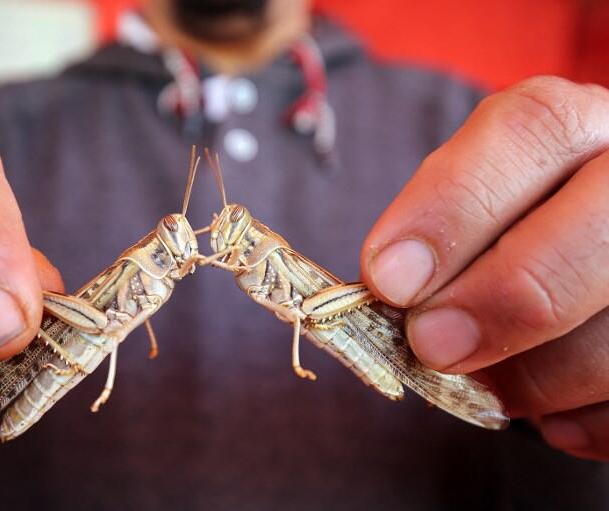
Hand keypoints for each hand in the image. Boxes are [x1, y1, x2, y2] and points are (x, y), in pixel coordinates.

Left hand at [361, 76, 608, 459]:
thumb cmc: (522, 237)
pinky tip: (553, 415)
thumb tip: (395, 284)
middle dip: (505, 296)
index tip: (390, 278)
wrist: (594, 259)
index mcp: (585, 129)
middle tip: (431, 345)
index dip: (453, 206)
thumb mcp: (482, 208)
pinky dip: (585, 421)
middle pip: (602, 222)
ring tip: (493, 385)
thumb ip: (445, 232)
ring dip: (540, 376)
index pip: (535, 128)